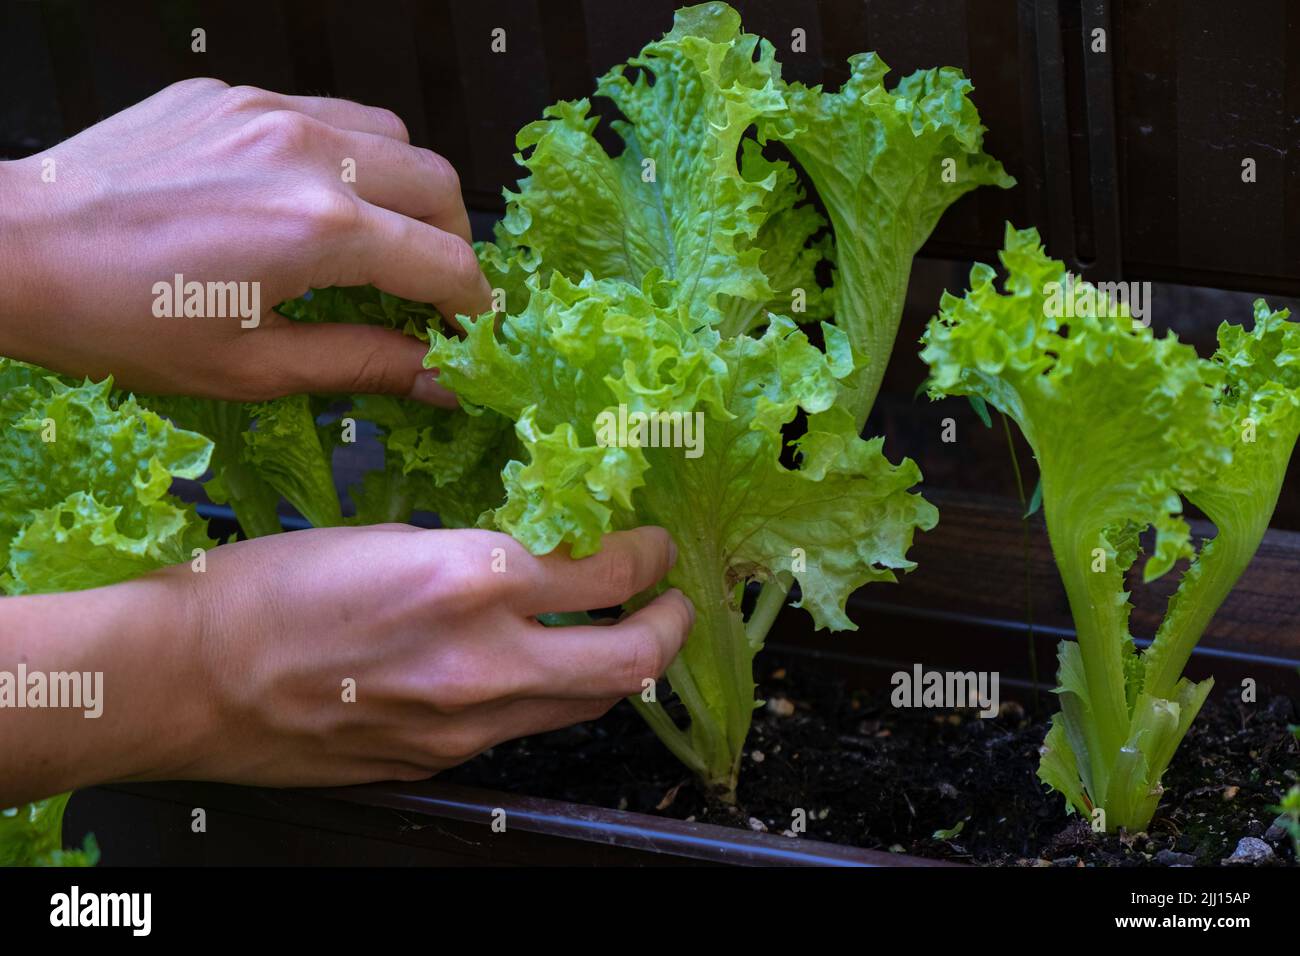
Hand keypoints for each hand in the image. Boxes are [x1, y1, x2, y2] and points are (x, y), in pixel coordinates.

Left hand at [0, 78, 490, 404]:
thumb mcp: (250, 366)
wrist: (12, 249)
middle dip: (453, 241)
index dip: (471, 306)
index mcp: (319, 228)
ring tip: (379, 241)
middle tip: (432, 291)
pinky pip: (325, 115)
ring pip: (390, 135)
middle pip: (437, 183)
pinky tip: (307, 203)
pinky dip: (346, 160)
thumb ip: (363, 365)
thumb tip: (439, 379)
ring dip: (407, 191)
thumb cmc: (118, 320)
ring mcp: (268, 110)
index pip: (443, 262)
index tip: (469, 333)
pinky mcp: (230, 95)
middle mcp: (307, 151)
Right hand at [160, 524, 691, 788]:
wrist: (189, 681)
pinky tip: (533, 672)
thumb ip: (481, 559)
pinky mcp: (441, 763)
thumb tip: (543, 564)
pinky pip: (520, 730)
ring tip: (621, 637)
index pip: (608, 573)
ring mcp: (465, 725)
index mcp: (473, 578)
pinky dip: (545, 697)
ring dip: (617, 669)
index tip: (652, 545)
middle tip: (676, 601)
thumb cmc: (272, 589)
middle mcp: (485, 659)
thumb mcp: (392, 538)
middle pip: (629, 660)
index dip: (648, 556)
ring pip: (584, 705)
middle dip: (670, 627)